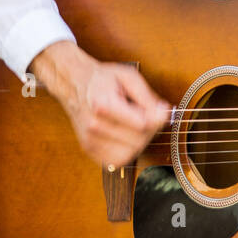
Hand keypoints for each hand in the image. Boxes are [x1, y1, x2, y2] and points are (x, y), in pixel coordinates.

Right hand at [30, 41, 170, 167]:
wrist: (73, 84)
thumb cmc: (103, 79)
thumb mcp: (128, 76)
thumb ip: (147, 96)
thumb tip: (164, 113)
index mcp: (103, 104)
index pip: (142, 124)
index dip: (158, 118)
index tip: (160, 109)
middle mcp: (94, 125)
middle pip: (138, 140)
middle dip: (149, 129)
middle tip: (146, 114)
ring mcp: (90, 140)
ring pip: (130, 153)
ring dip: (139, 141)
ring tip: (133, 125)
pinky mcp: (89, 149)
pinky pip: (117, 161)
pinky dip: (126, 151)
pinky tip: (125, 136)